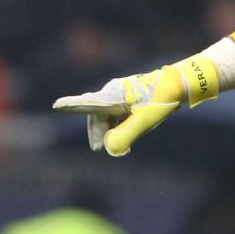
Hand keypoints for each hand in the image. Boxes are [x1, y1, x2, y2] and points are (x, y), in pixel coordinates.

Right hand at [53, 67, 185, 155]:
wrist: (177, 84)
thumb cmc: (161, 101)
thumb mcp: (144, 122)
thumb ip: (126, 136)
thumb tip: (108, 148)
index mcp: (113, 95)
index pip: (89, 103)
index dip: (72, 106)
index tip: (57, 105)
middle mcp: (111, 92)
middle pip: (96, 115)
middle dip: (98, 133)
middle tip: (99, 149)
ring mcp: (116, 93)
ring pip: (104, 115)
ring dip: (107, 130)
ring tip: (115, 146)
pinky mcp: (123, 96)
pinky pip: (112, 112)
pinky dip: (115, 125)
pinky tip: (123, 132)